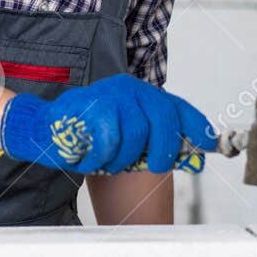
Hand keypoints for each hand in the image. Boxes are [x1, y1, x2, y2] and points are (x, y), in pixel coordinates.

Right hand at [0, 74, 216, 173]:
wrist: (47, 130)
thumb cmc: (91, 137)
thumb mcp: (129, 141)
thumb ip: (156, 145)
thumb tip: (194, 158)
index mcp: (144, 95)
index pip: (178, 108)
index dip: (197, 127)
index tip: (210, 145)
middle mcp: (131, 89)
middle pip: (164, 121)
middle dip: (164, 151)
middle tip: (154, 168)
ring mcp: (112, 95)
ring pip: (136, 136)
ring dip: (122, 159)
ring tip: (108, 160)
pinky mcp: (94, 106)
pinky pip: (110, 142)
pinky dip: (101, 158)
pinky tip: (91, 156)